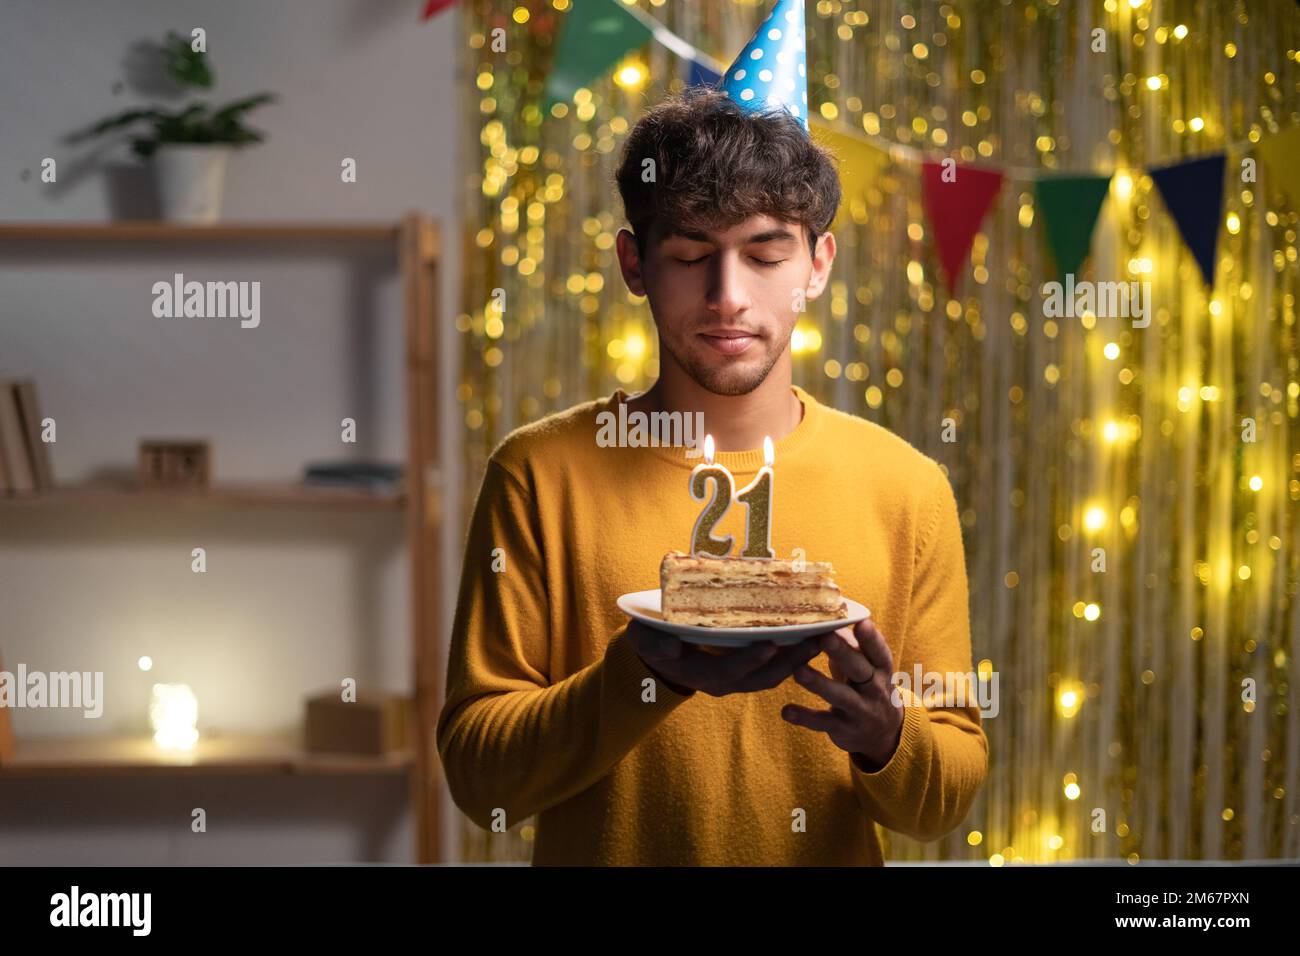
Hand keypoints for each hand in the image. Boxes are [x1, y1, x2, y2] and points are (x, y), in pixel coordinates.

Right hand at [628, 619, 821, 697]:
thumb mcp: (645, 638)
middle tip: (814, 642)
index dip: (749, 660)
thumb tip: (671, 645)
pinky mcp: (745, 674)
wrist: (655, 652)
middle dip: (788, 662)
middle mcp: (721, 683)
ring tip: (821, 641)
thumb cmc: (651, 639)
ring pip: (771, 676)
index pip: (728, 671)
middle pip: (760, 678)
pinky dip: (792, 660)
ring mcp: (735, 681)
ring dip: (797, 662)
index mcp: (698, 673)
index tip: (770, 644)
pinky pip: (772, 671)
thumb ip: (655, 642)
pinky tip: (809, 642)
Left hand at [780, 617, 903, 771]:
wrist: (883, 733)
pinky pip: (823, 722)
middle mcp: (875, 690)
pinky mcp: (844, 729)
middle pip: (859, 670)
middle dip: (842, 653)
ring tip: (798, 672)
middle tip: (824, 637)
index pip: (879, 652)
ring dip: (819, 683)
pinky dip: (805, 717)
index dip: (871, 638)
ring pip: (840, 696)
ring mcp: (861, 711)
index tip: (862, 622)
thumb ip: (851, 645)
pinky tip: (786, 712)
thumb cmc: (866, 686)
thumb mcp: (867, 666)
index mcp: (881, 669)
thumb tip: (828, 613)